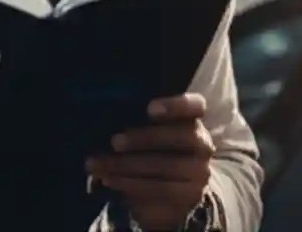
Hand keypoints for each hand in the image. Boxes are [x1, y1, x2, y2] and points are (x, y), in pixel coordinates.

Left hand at [86, 93, 213, 229]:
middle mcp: (203, 143)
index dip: (176, 105)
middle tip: (114, 141)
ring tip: (98, 164)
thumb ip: (135, 122)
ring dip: (127, 165)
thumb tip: (104, 118)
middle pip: (181, 136)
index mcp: (193, 119)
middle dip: (145, 138)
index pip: (196, 105)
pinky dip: (130, 184)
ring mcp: (200, 171)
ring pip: (166, 165)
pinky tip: (109, 179)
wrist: (167, 192)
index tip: (149, 108)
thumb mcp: (145, 132)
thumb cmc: (150, 150)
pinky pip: (160, 189)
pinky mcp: (191, 195)